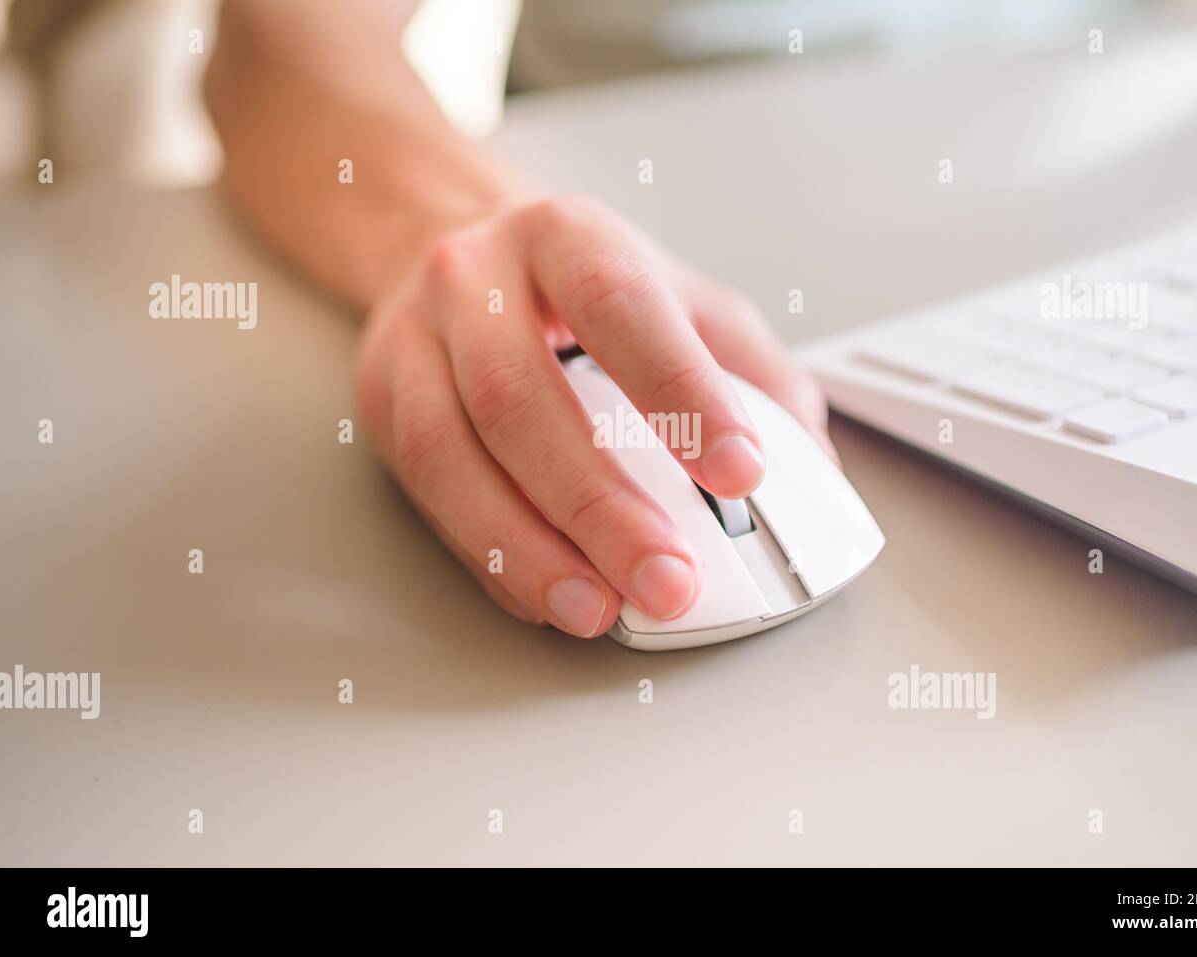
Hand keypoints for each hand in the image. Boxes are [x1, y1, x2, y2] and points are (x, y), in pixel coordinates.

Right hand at [355, 194, 834, 637]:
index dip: (679, 390)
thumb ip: (753, 371)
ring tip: (599, 609)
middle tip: (669, 579)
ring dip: (530, 546)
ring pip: (453, 454)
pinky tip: (546, 593)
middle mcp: (475, 279)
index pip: (619, 305)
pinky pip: (428, 493)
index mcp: (566, 238)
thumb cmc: (580, 287)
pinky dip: (491, 555)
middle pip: (521, 396)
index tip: (740, 473)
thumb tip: (812, 467)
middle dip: (599, 505)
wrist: (450, 250)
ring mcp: (414, 340)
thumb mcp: (680, 297)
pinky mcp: (384, 403)